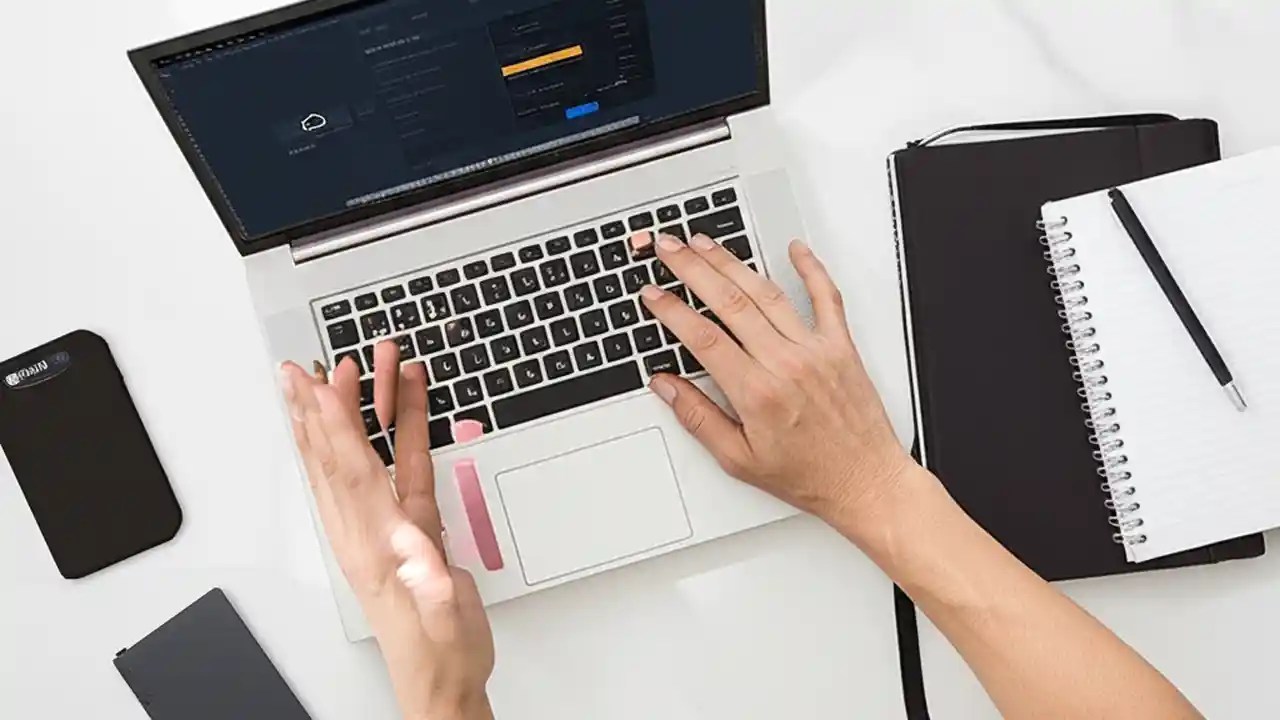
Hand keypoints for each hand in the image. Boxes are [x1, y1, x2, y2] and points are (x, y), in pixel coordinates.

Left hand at [280, 343, 493, 719]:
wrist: (443, 679)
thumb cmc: (439, 649)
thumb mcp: (443, 615)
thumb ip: (433, 581)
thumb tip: (422, 553)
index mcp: (375, 545)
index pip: (350, 472)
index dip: (335, 425)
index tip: (319, 382)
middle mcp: (370, 531)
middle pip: (341, 457)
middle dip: (324, 408)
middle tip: (308, 365)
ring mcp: (386, 527)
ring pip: (363, 459)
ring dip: (351, 414)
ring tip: (349, 371)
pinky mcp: (410, 530)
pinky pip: (397, 470)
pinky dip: (395, 436)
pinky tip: (398, 410)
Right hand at [639, 233, 913, 534]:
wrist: (866, 482)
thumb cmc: (809, 476)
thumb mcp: (739, 459)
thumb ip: (698, 418)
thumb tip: (666, 386)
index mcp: (758, 393)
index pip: (703, 337)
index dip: (672, 310)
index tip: (653, 294)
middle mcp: (787, 364)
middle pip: (729, 303)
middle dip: (693, 269)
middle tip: (669, 248)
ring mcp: (816, 351)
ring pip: (767, 294)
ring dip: (733, 263)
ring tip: (706, 244)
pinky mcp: (842, 347)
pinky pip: (827, 298)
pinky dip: (812, 269)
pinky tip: (795, 249)